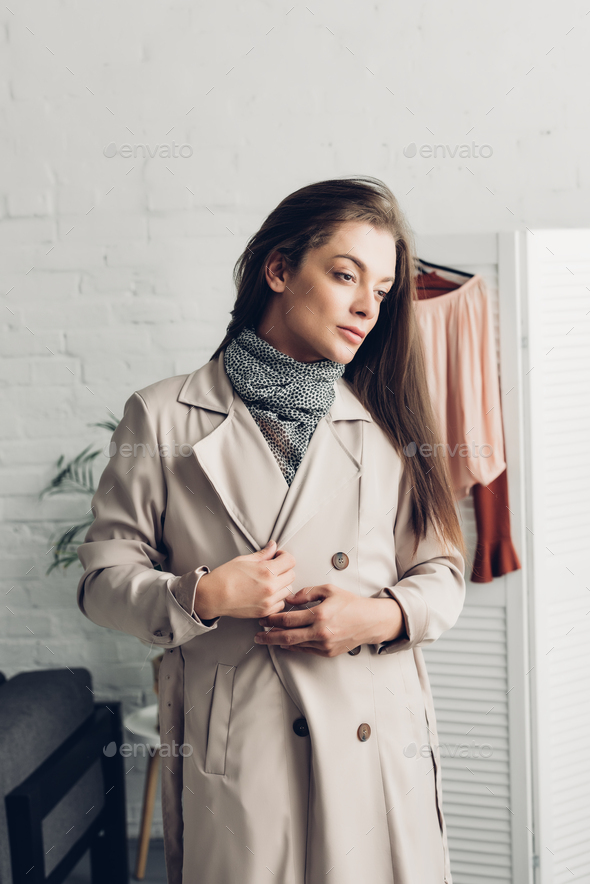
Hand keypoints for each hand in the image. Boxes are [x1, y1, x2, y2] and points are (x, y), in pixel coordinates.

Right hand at [194, 540, 295, 620]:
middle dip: (284, 570)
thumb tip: (272, 547)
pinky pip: (281, 604)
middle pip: (292, 575)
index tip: (278, 557)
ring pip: (288, 590)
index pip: (290, 561)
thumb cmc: (224, 578)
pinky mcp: (265, 611)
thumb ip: (263, 554)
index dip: (284, 556)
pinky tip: (267, 594)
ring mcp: (269, 601)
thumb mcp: (244, 560)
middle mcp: (270, 587)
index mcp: (266, 571)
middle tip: (274, 568)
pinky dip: (277, 599)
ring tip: (269, 582)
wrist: (213, 596)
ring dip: (282, 585)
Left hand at [255, 583, 404, 656]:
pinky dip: (293, 647)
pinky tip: (284, 644)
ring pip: (294, 645)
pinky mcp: (327, 652)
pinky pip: (305, 650)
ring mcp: (324, 644)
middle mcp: (320, 632)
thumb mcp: (329, 590)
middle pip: (286, 636)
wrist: (369, 621)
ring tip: (267, 639)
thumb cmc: (350, 603)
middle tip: (258, 634)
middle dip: (269, 635)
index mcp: (319, 614)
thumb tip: (290, 598)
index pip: (288, 619)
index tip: (264, 617)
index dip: (273, 619)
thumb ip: (307, 593)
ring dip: (278, 642)